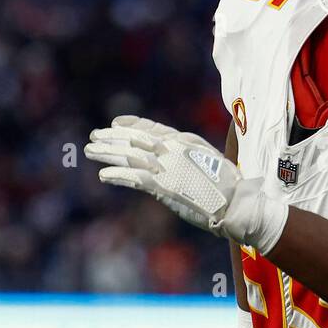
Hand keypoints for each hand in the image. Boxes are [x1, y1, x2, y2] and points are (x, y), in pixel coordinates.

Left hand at [84, 115, 287, 253]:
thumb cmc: (230, 187)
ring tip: (90, 150)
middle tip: (94, 136)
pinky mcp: (164, 186)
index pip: (153, 128)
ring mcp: (168, 167)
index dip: (132, 124)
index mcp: (185, 142)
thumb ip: (191, 156)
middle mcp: (174, 150)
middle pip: (136, 140)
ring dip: (108, 152)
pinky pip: (134, 178)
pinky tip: (104, 175)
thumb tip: (178, 157)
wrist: (237, 204)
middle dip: (112, 138)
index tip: (116, 123)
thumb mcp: (211, 161)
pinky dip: (117, 175)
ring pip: (130, 155)